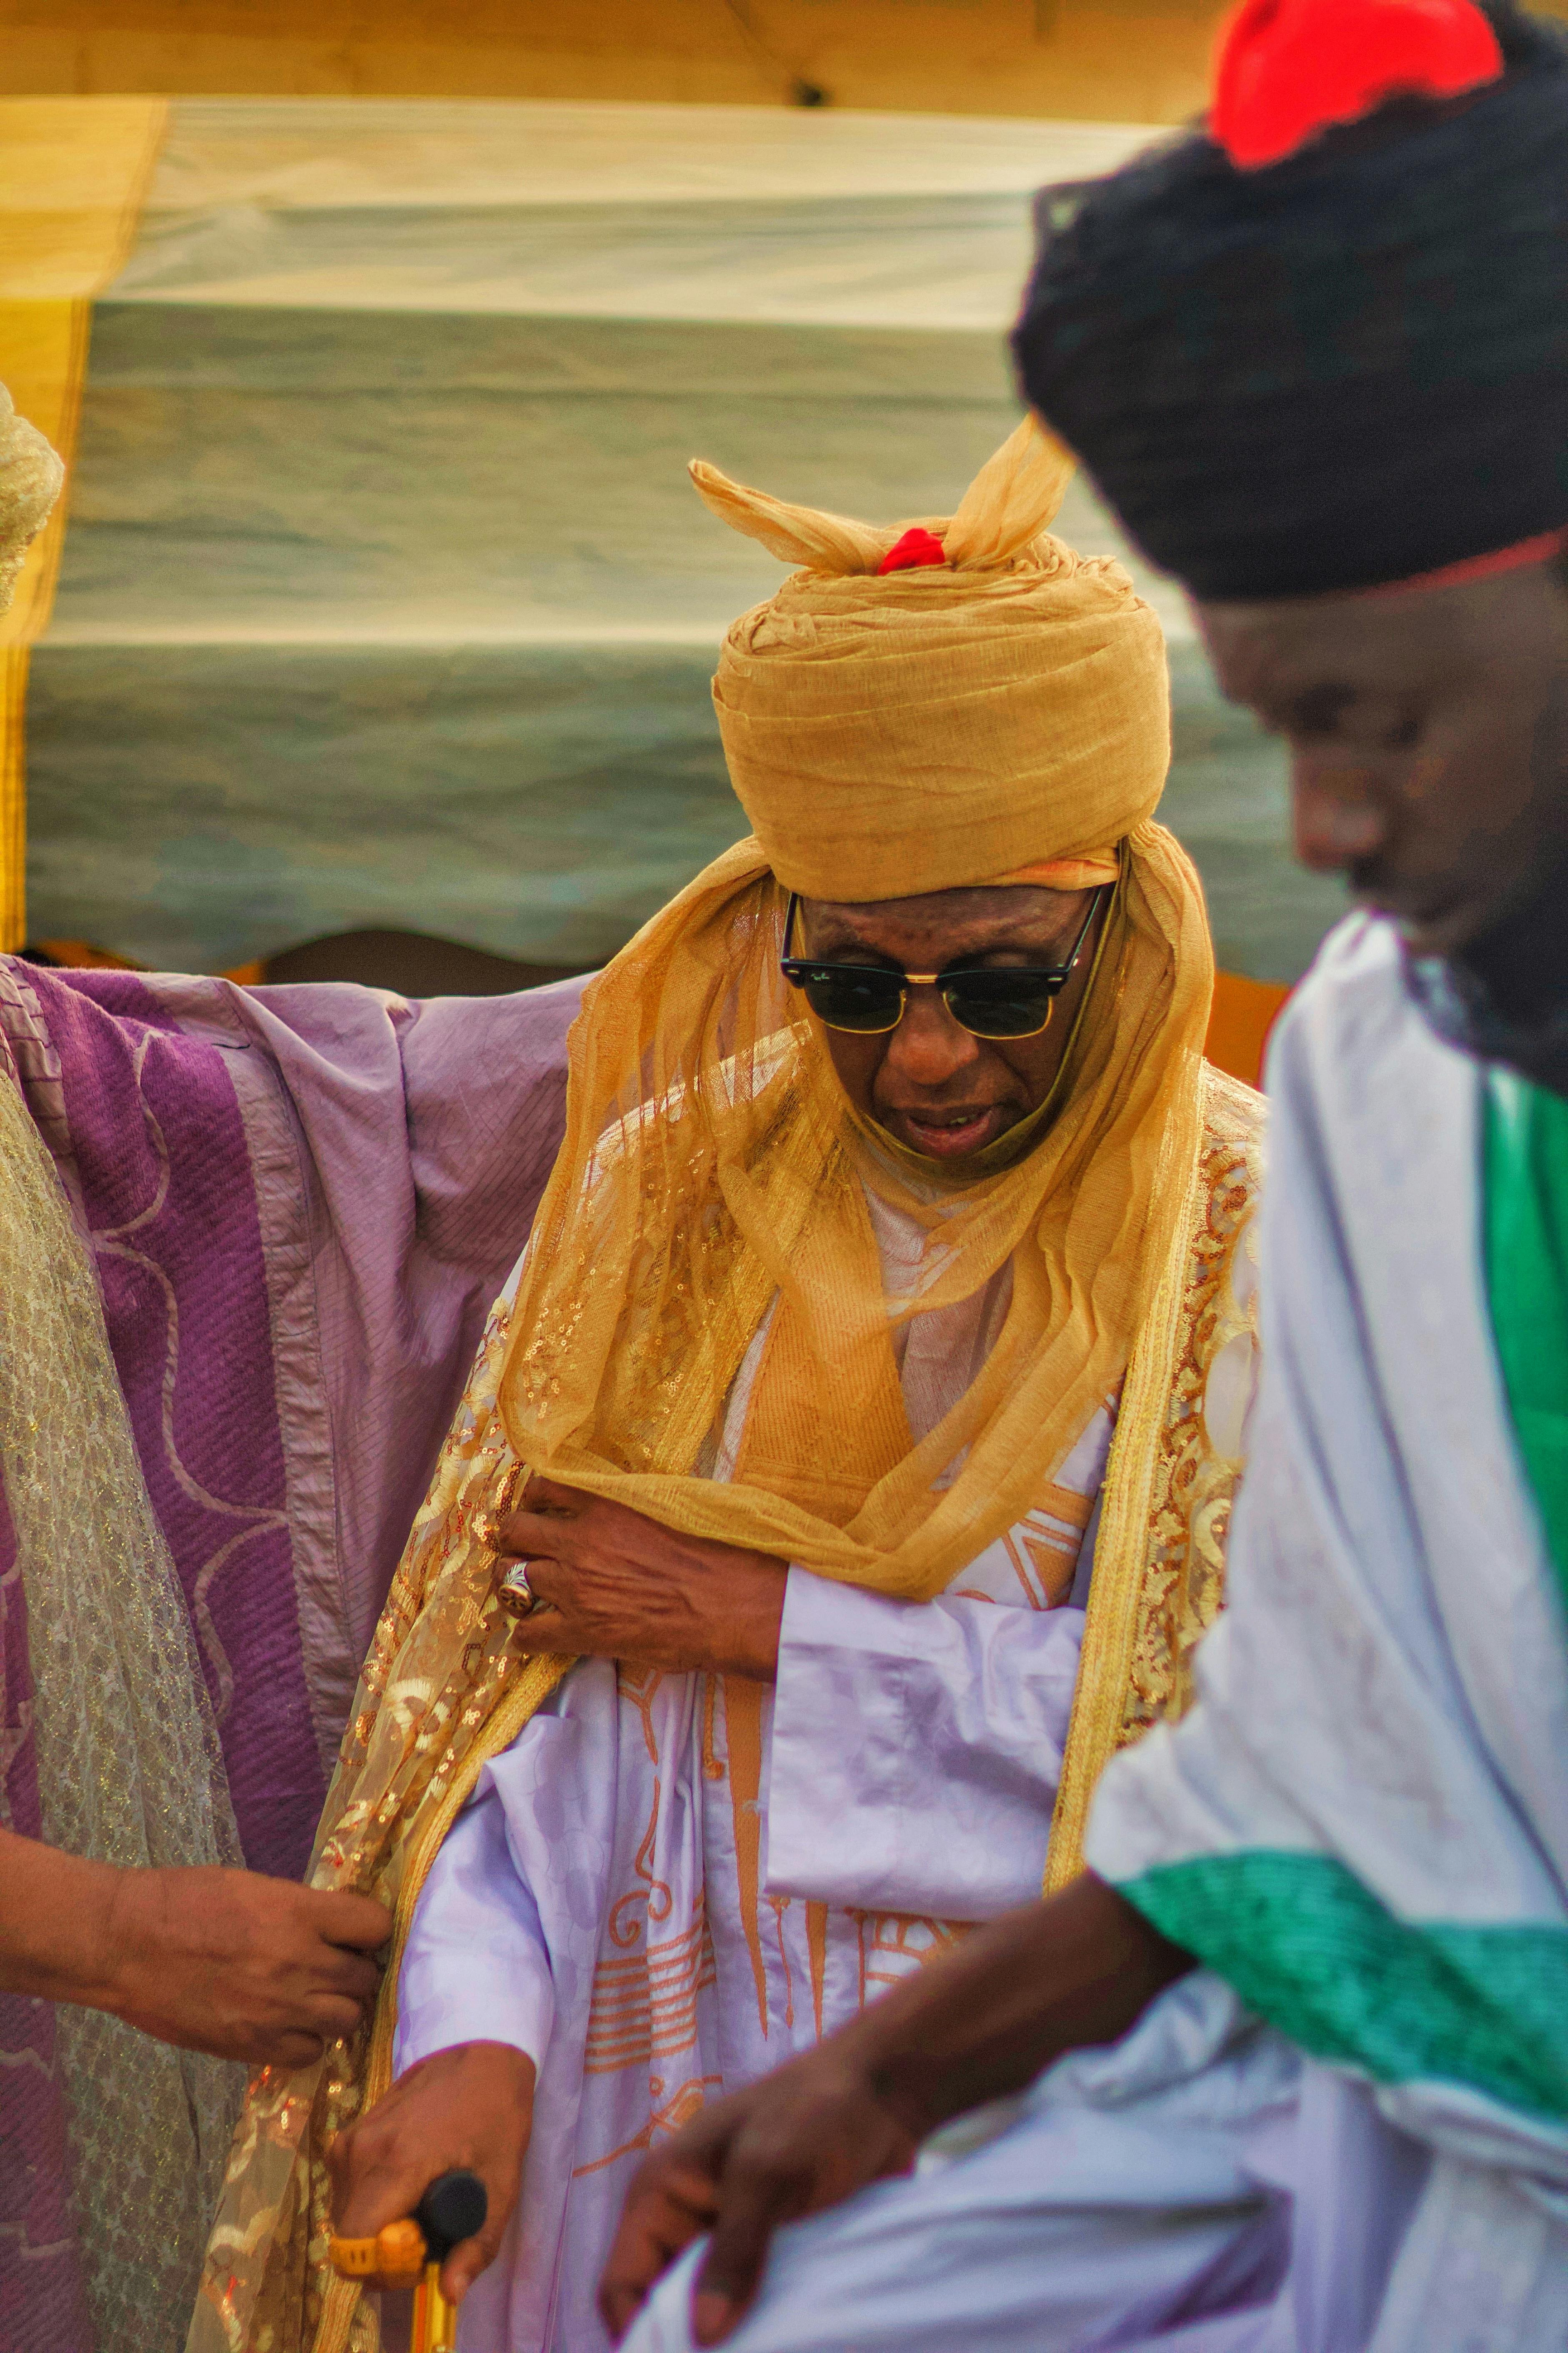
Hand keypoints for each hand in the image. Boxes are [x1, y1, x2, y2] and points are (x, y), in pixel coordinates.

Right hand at [100, 1865, 390, 2064]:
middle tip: (338, 1966)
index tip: (359, 1932)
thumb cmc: (184, 1901)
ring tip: (315, 1997)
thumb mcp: (256, 1888)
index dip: (372, 1930)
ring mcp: (277, 2010)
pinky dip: (308, 2041)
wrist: (125, 1944)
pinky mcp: (251, 2046)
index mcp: (300, 1914)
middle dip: (358, 1972)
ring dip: (338, 2008)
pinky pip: (309, 2054)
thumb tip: (337, 1931)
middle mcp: (298, 1963)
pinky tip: (290, 2024)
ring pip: (346, 2021)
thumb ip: (302, 1912)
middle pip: (365, 1980)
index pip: (376, 1925)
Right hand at [328, 2041, 534, 2301]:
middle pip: (348, 2234)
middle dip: (382, 2251)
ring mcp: (351, 2138)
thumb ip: (477, 2244)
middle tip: (427, 2233)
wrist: (481, 2048)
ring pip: (345, 2212)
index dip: (382, 2269)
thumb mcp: (502, 2182)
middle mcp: (361, 2151)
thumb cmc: (496, 2113)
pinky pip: (348, 2187)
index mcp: (397, 2163)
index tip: (420, 2257)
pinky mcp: (351, 2132)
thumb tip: (449, 2295)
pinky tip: (409, 2182)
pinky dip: (372, 2199)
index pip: (354, 2244)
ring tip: (422, 2203)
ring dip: (377, 2224)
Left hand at [495, 1478, 787, 1680]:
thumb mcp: (665, 1510)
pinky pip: (527, 1634)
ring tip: (524, 1592)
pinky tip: (537, 1634)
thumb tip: (608, 1509)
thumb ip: (627, 1506)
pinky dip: (526, 1635)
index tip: (535, 1509)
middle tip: (520, 1550)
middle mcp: (580, 1541)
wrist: (728, 1604)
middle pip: (515, 1531)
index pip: (543, 1487)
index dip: (532, 1499)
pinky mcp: (579, 1630)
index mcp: (605, 1506)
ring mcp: (575, 1587)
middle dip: (512, 1540)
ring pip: (511, 1579)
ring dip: (514, 1585)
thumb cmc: (712, 1556)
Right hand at [599, 2044, 915, 2345]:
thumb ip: (735, 2252)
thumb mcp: (768, 2173)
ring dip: (739, 2342)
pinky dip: (770, 2333)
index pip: (624, 2285)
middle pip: (669, 2309)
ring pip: (715, 2316)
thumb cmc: (815, 2112)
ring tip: (774, 2352)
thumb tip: (703, 2336)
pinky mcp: (773, 2255)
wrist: (885, 2092)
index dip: (643, 2336)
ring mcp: (732, 2241)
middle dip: (696, 2347)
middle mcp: (688, 2223)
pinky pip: (756, 2309)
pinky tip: (794, 2346)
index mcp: (662, 2193)